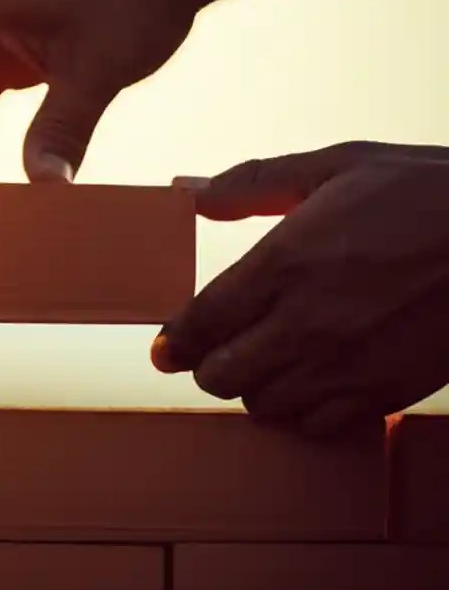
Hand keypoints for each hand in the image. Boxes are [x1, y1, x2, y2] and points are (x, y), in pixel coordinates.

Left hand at [153, 142, 448, 435]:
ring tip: (263, 364)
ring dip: (252, 388)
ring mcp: (347, 363)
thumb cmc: (426, 192)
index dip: (174, 340)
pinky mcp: (387, 390)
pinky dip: (299, 411)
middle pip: (220, 376)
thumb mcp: (337, 165)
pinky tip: (308, 383)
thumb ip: (255, 181)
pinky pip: (315, 425)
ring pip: (261, 405)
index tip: (166, 345)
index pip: (199, 323)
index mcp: (285, 262)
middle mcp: (307, 321)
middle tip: (213, 352)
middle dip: (207, 365)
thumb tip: (192, 194)